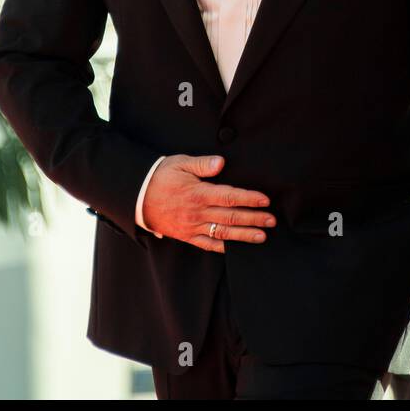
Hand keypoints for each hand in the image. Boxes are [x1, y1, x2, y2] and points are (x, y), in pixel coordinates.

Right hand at [141, 154, 274, 251]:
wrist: (137, 197)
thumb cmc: (161, 177)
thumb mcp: (180, 163)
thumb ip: (202, 163)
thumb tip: (221, 162)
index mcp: (198, 193)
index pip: (229, 196)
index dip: (249, 199)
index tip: (265, 200)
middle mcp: (198, 212)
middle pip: (231, 216)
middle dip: (254, 219)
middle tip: (272, 220)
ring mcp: (192, 226)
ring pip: (223, 233)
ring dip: (244, 235)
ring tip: (262, 236)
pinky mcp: (187, 235)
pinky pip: (207, 244)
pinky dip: (223, 247)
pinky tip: (236, 248)